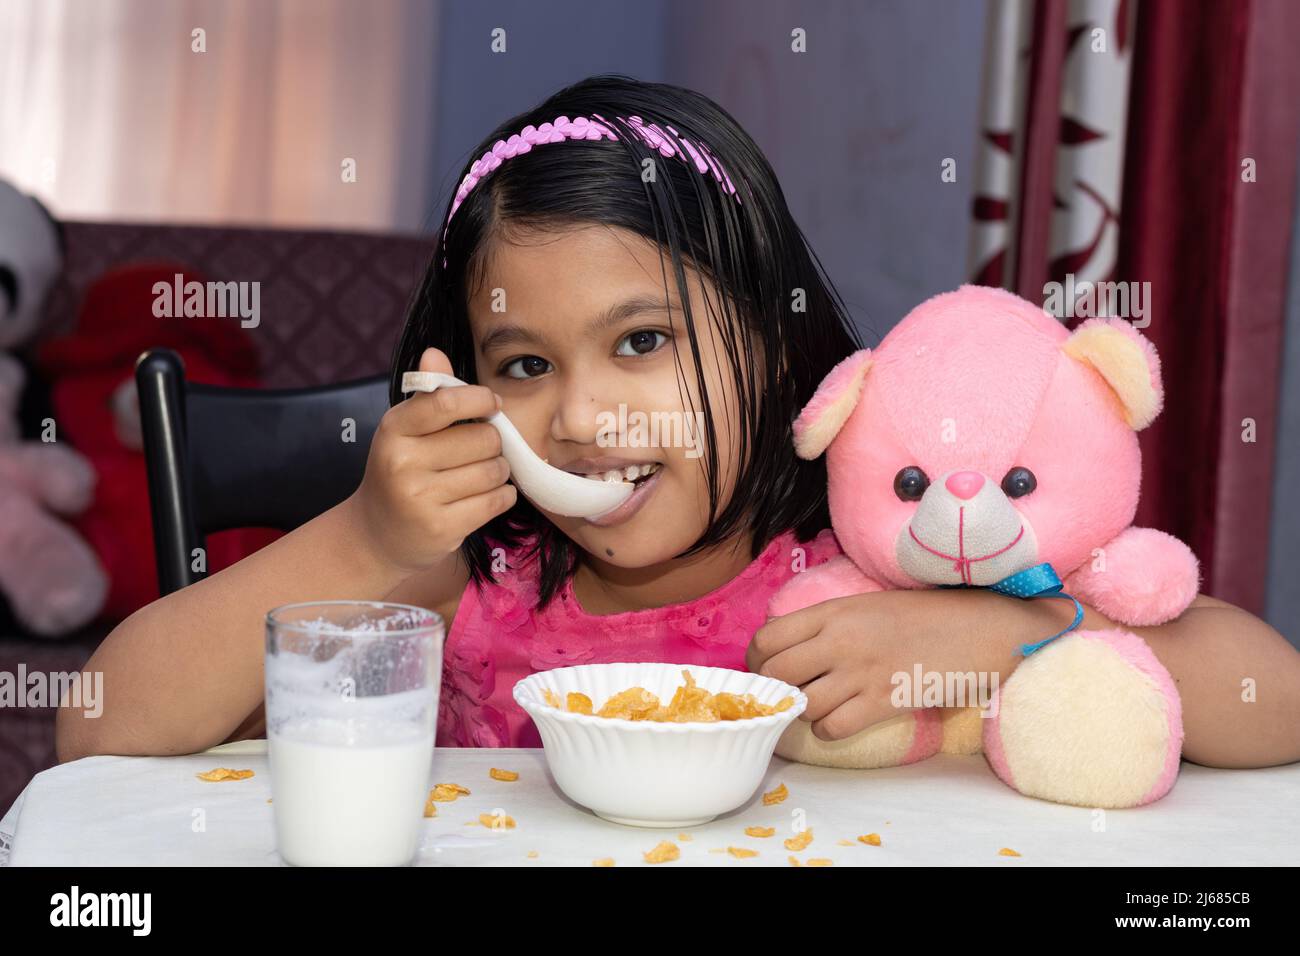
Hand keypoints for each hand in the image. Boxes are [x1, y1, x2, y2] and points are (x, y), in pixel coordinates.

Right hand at [348, 347, 515, 573]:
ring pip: (494, 471)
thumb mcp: (404, 432)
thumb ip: (427, 395)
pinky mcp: (442, 528)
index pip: (446, 402)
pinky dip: (502, 496)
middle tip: (479, 452)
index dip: (480, 399)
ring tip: (478, 476)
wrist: (377, 536)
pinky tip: (485, 497)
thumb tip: (435, 353)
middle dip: (492, 443)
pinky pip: (497, 500)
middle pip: (483, 438)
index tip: (491, 404)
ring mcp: (421, 498)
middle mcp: (403, 463)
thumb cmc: (401, 473)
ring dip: (498, 472)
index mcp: (394, 430)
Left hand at [747, 588, 1044, 740]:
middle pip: (774, 674)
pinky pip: (833, 728)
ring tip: (818, 706)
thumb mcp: (868, 603)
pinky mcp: (884, 701)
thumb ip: (828, 623)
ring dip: (803, 712)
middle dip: (773, 689)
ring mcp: (861, 672)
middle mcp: (840, 640)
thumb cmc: (926, 614)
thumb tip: (788, 647)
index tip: (768, 668)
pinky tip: (842, 719)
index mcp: (832, 611)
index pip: (766, 639)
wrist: (982, 627)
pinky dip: (830, 730)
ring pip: (801, 706)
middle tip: (787, 693)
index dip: (758, 660)